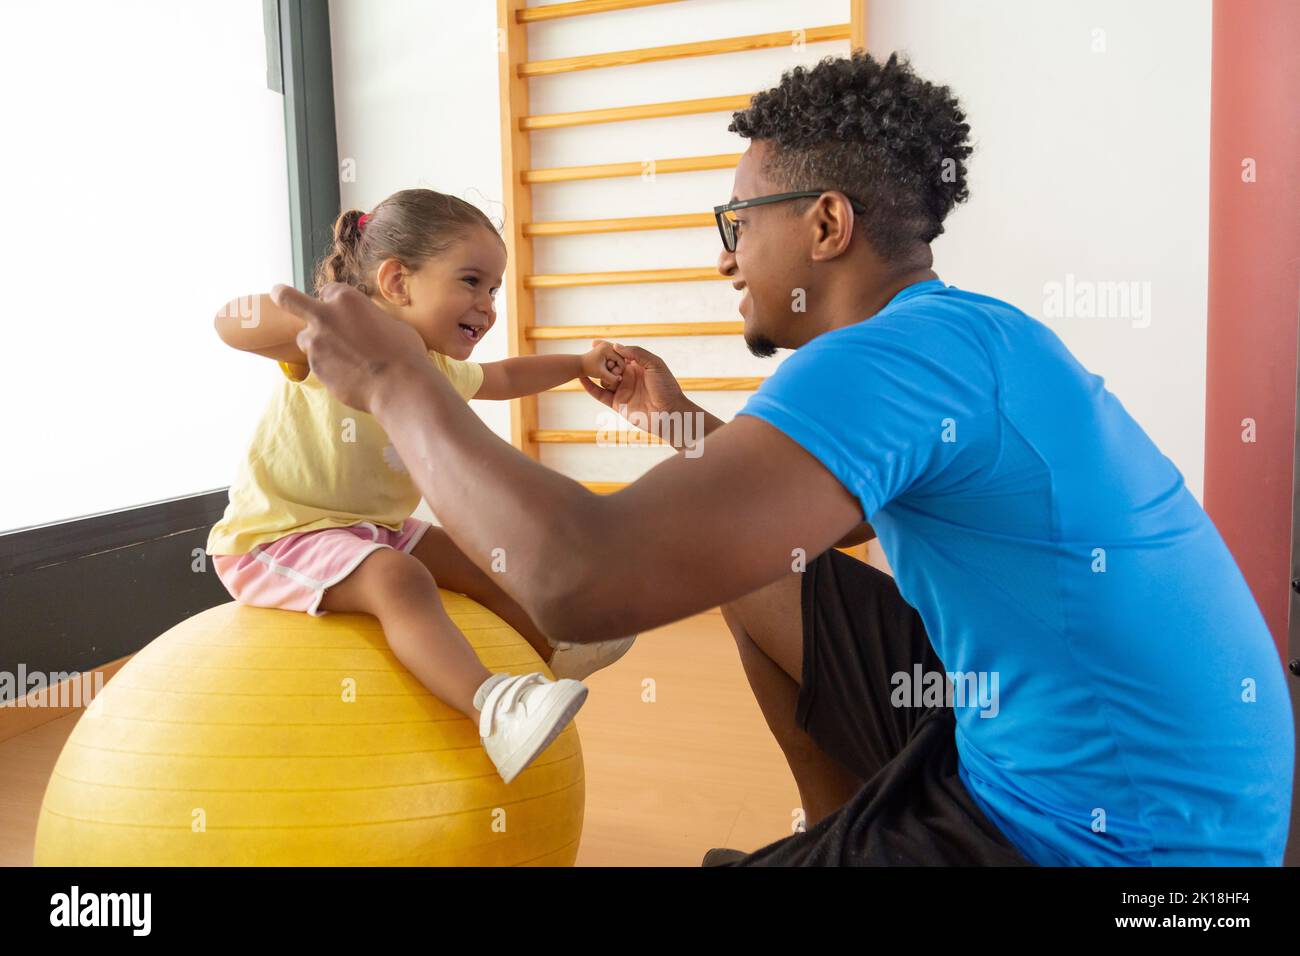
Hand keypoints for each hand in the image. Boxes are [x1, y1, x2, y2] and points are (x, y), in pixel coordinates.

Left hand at [270, 282, 429, 412]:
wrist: (399, 386)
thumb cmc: (404, 353)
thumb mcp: (392, 324)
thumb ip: (370, 320)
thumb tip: (367, 327)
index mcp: (347, 299)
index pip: (329, 291)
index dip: (335, 302)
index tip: (340, 311)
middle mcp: (325, 316)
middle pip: (288, 299)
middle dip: (282, 296)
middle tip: (277, 293)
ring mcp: (315, 343)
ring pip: (305, 339)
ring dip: (317, 345)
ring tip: (343, 359)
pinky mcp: (315, 368)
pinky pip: (317, 364)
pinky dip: (328, 368)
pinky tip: (349, 375)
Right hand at [580, 342, 693, 440]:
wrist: (670, 413)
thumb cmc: (666, 387)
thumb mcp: (655, 364)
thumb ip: (636, 353)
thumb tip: (616, 346)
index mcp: (638, 366)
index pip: (619, 355)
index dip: (607, 349)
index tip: (594, 343)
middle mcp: (628, 377)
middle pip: (609, 366)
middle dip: (599, 361)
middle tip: (589, 355)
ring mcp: (622, 390)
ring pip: (603, 379)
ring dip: (595, 373)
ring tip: (586, 366)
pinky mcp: (617, 404)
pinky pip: (600, 394)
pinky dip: (590, 387)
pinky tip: (582, 379)